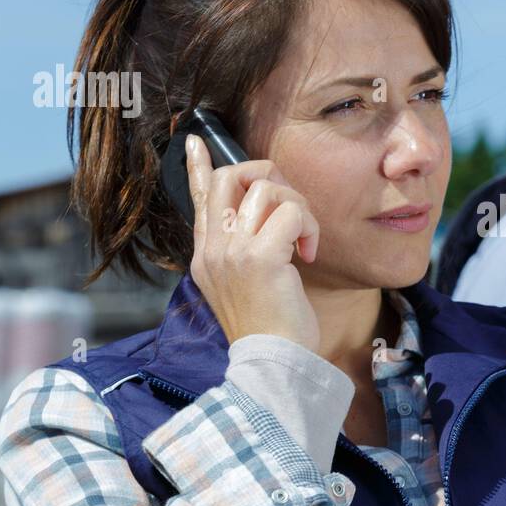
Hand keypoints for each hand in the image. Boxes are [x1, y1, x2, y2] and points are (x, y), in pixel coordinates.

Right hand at [186, 133, 322, 354]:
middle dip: (268, 176)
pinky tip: (308, 254)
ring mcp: (232, 252)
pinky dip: (308, 226)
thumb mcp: (249, 285)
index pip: (198, 198)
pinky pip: (290, 212)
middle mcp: (212, 249)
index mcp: (206, 256)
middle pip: (229, 177)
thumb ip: (248, 250)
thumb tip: (265, 219)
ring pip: (267, 188)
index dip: (198, 166)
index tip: (196, 141)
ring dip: (298, 207)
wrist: (273, 364)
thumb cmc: (271, 329)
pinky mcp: (259, 257)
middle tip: (290, 207)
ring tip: (303, 242)